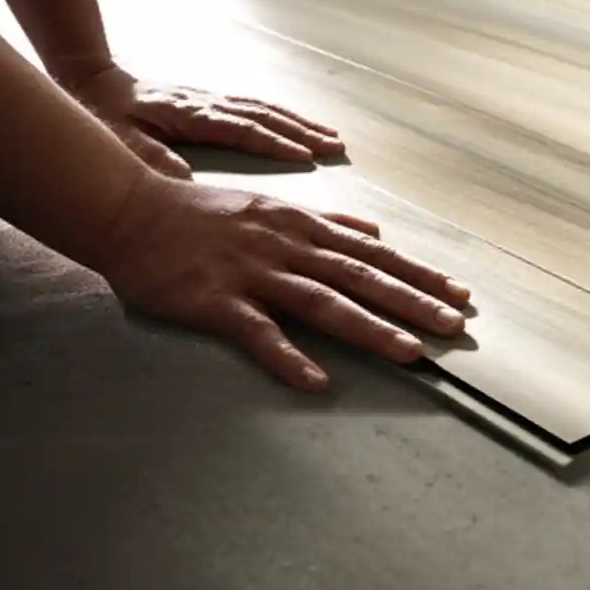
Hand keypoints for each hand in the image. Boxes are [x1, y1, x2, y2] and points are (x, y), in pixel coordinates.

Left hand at [66, 66, 346, 178]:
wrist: (96, 82)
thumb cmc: (110, 118)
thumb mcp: (123, 142)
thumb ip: (153, 159)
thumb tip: (187, 180)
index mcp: (192, 115)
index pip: (243, 130)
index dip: (275, 144)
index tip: (306, 157)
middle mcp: (210, 103)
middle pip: (265, 116)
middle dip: (303, 132)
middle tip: (335, 148)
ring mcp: (214, 99)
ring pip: (266, 109)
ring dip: (301, 124)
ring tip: (332, 138)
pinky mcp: (214, 101)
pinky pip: (257, 107)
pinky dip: (284, 116)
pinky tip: (301, 126)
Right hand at [94, 173, 470, 390]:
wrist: (129, 210)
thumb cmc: (201, 214)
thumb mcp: (271, 207)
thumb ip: (326, 221)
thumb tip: (374, 229)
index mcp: (303, 226)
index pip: (374, 252)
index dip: (419, 274)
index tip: (460, 294)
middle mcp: (287, 246)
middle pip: (360, 277)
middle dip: (412, 302)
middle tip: (454, 326)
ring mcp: (252, 272)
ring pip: (321, 302)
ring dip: (368, 327)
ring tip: (410, 353)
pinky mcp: (215, 300)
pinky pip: (258, 333)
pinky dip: (288, 357)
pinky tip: (317, 382)